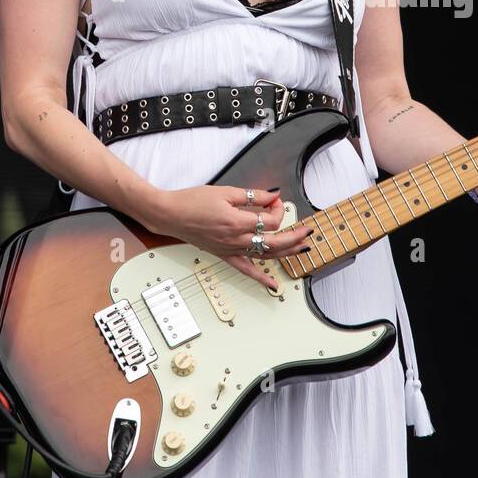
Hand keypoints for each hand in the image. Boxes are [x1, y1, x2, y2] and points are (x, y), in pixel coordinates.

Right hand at [145, 184, 312, 289]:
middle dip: (294, 236)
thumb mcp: (226, 192)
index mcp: (236, 222)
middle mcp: (235, 240)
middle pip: (274, 242)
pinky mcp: (224, 255)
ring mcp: (230, 250)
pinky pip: (246, 270)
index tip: (275, 200)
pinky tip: (274, 285)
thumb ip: (252, 196)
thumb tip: (273, 195)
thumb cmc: (192, 201)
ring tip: (303, 249)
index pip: (269, 220)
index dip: (277, 208)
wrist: (170, 214)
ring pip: (265, 257)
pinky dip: (261, 278)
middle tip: (307, 229)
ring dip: (287, 254)